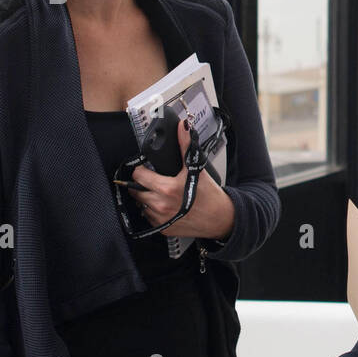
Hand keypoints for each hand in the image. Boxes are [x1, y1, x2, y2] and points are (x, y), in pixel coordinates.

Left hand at [130, 117, 233, 240]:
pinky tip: (165, 206)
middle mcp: (161, 205)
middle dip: (143, 184)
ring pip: (141, 205)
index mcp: (167, 188)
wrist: (221, 218)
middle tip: (154, 181)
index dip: (142, 170)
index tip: (147, 169)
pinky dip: (153, 212)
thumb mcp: (196, 168)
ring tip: (160, 194)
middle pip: (136, 191)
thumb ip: (186, 146)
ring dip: (147, 199)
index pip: (138, 175)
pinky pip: (149, 218)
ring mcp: (161, 219)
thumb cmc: (210, 196)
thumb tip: (182, 127)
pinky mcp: (163, 229)